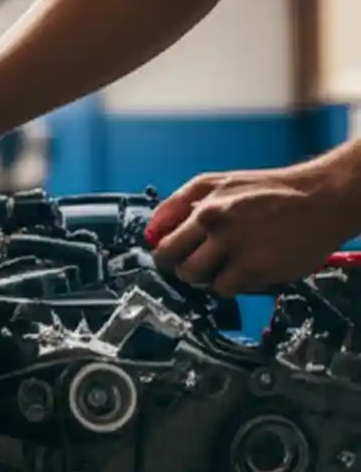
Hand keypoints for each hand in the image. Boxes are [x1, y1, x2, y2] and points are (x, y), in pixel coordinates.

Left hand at [148, 161, 360, 296]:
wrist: (321, 198)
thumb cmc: (269, 191)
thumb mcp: (218, 182)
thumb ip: (179, 204)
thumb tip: (150, 231)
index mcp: (203, 202)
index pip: (160, 238)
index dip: (162, 250)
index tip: (169, 255)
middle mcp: (214, 222)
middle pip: (169, 260)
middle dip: (176, 265)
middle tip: (192, 264)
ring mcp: (234, 246)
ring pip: (193, 276)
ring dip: (202, 276)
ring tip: (222, 264)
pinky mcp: (254, 268)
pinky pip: (223, 289)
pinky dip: (229, 285)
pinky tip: (243, 270)